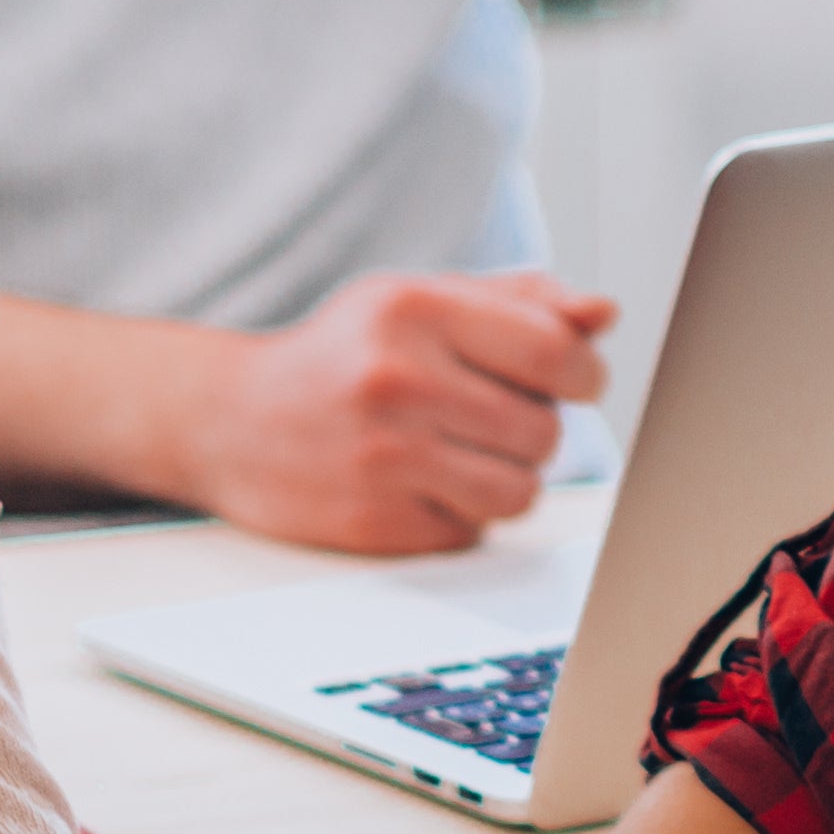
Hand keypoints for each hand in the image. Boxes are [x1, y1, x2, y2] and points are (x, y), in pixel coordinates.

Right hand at [172, 272, 616, 553]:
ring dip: (506, 480)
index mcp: (415, 307)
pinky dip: (460, 514)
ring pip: (519, 492)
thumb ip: (521, 302)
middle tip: (488, 418)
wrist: (228, 421)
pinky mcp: (372, 522)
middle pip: (544, 431)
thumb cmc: (345, 355)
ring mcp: (382, 456)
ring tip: (460, 455)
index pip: (555, 353)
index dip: (584, 375)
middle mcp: (397, 378)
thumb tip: (604, 314)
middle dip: (533, 430)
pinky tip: (417, 485)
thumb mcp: (421, 301)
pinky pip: (472, 533)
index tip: (572, 382)